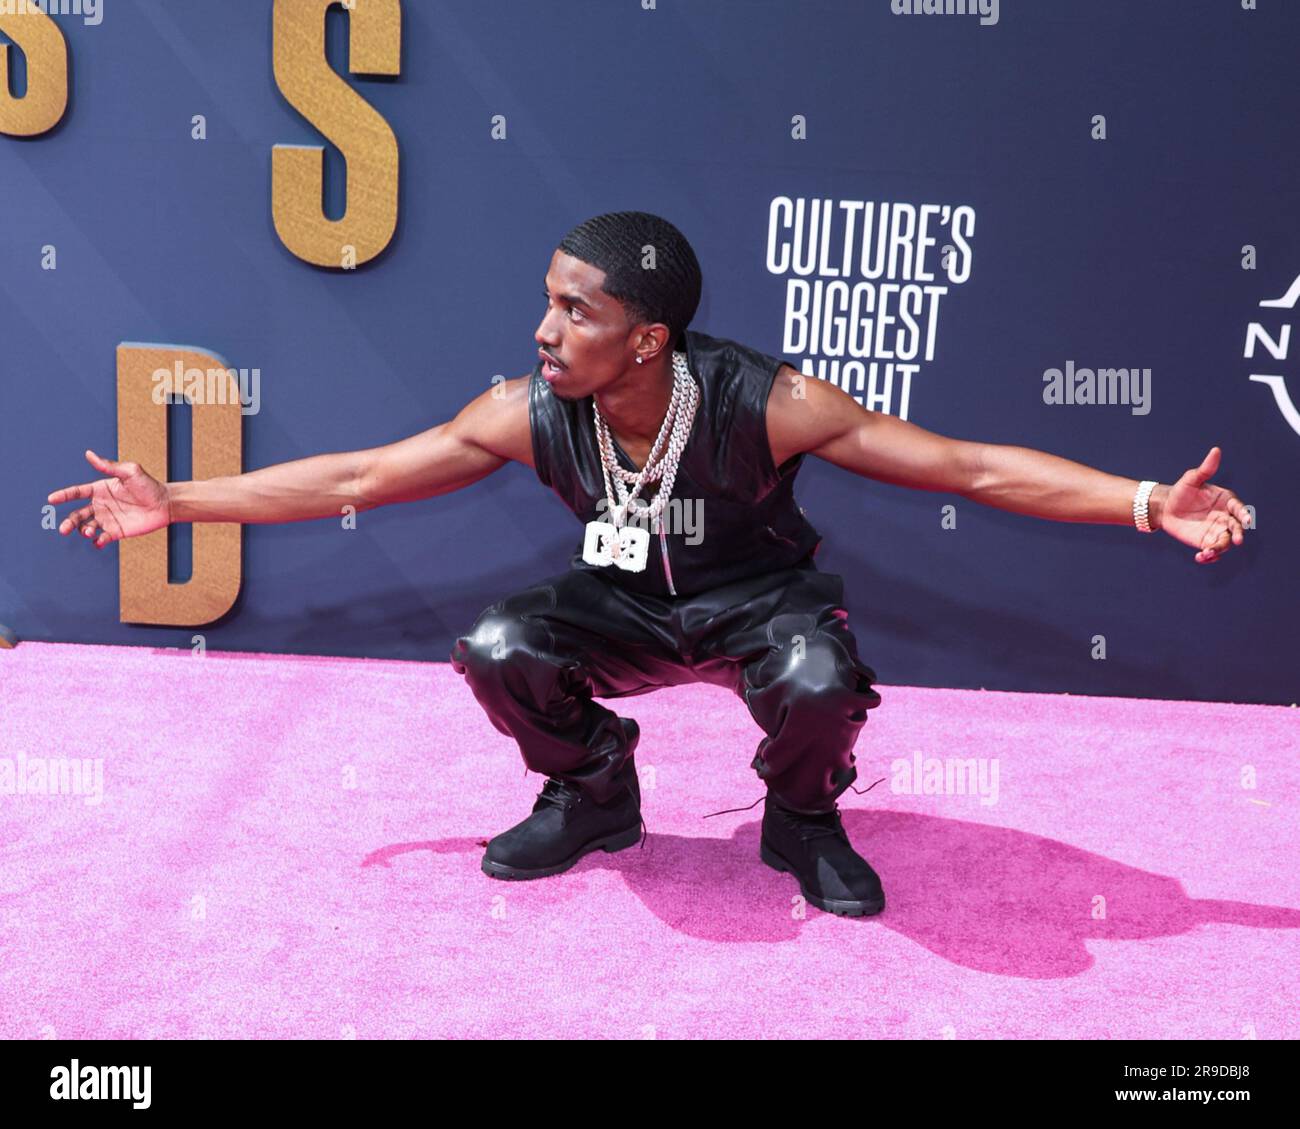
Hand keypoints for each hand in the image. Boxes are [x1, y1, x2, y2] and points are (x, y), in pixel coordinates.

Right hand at [47, 449, 171, 548]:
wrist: (165, 504)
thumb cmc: (149, 485)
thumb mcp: (129, 472)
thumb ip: (108, 466)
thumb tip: (89, 454)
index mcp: (100, 490)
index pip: (76, 492)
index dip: (63, 495)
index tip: (51, 499)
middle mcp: (100, 505)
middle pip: (77, 514)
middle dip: (69, 522)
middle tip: (63, 529)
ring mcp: (108, 519)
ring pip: (87, 527)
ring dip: (84, 531)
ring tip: (90, 531)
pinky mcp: (117, 531)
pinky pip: (103, 538)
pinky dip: (98, 541)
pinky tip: (99, 541)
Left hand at [1157, 447, 1250, 564]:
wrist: (1166, 507)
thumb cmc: (1182, 491)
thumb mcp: (1191, 479)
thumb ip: (1205, 468)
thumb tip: (1216, 450)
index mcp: (1226, 501)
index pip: (1239, 508)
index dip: (1243, 514)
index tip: (1246, 520)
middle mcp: (1225, 517)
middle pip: (1236, 528)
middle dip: (1237, 535)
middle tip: (1235, 540)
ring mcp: (1217, 530)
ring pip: (1224, 542)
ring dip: (1219, 548)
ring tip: (1206, 552)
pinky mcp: (1206, 542)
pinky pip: (1212, 551)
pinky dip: (1209, 556)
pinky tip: (1200, 557)